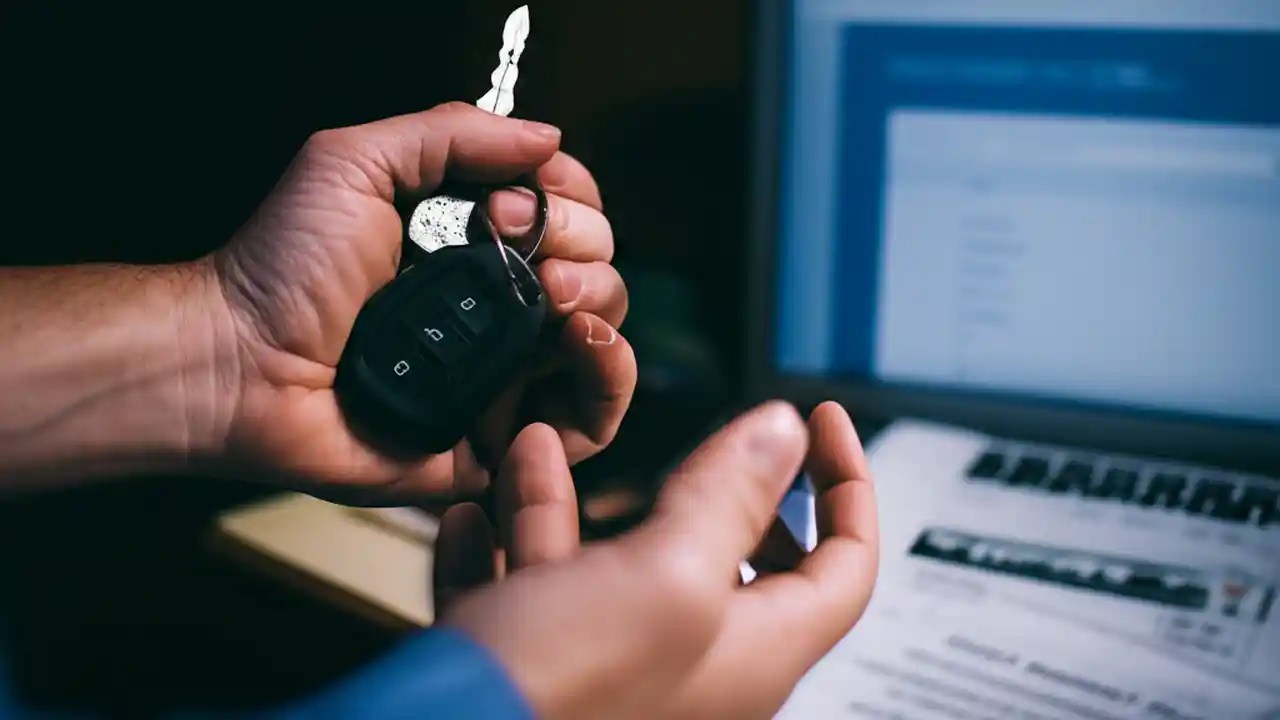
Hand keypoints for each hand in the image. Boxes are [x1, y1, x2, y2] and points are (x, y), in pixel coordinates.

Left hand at [201, 102, 633, 504]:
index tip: (509, 206)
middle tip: (518, 250)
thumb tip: (549, 136)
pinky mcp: (501, 436)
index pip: (567, 209)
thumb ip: (452, 135)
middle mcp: (497, 303)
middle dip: (583, 246)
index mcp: (472, 241)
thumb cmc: (285, 267)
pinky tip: (578, 347)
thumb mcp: (357, 162)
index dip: (565, 198)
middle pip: (600, 266)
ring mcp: (504, 370)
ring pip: (607, 336)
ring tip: (558, 301)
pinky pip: (590, 423)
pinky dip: (610, 382)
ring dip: (604, 303)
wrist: (241, 366)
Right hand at [433, 401, 879, 719]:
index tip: (821, 415)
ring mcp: (610, 674)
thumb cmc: (564, 691)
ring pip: (605, 570)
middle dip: (719, 494)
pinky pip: (527, 601)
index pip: (844, 565)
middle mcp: (691, 666)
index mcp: (752, 649)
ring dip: (566, 503)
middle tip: (716, 446)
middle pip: (737, 568)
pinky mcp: (536, 677)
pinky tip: (473, 518)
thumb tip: (783, 431)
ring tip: (536, 447)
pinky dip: (503, 551)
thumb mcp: (667, 573)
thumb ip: (729, 498)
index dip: (846, 484)